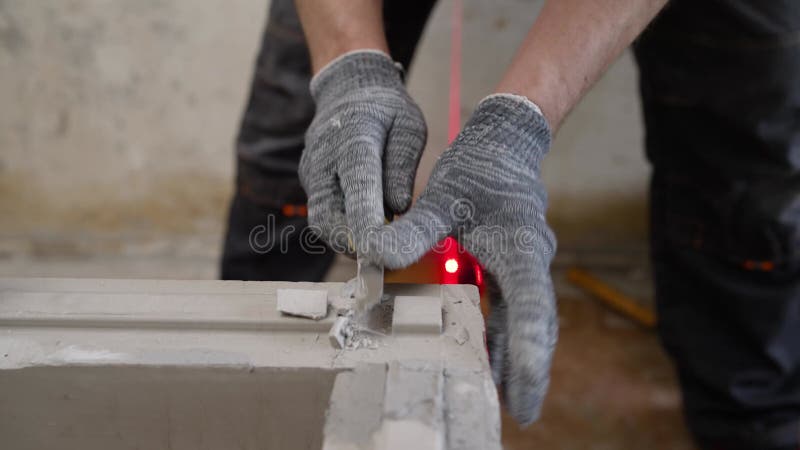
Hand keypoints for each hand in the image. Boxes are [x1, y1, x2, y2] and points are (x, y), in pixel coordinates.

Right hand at [299, 50, 426, 252]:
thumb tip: (398, 208)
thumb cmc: (386, 109)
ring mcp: (312, 171)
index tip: (381, 250)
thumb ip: (403, 164)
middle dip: (352, 243)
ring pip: (322, 221)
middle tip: (383, 257)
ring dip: (347, 240)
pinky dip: (343, 228)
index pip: (357, 186)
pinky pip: (323, 214)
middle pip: (327, 215)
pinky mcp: (310, 181)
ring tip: (379, 244)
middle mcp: (324, 158)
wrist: (348, 89)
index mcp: (354, 138)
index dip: (367, 223)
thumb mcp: (409, 126)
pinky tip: (368, 228)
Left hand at [374, 94, 556, 424]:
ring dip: (515, 354)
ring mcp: (524, 264)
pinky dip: (504, 333)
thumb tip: (378, 256)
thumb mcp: (443, 197)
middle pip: (535, 325)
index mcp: (519, 248)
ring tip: (503, 395)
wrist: (505, 142)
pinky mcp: (513, 263)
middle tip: (519, 412)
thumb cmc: (478, 166)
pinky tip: (488, 354)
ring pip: (525, 319)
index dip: (528, 355)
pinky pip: (513, 307)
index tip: (524, 396)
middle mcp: (529, 261)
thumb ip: (414, 229)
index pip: (531, 310)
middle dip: (527, 368)